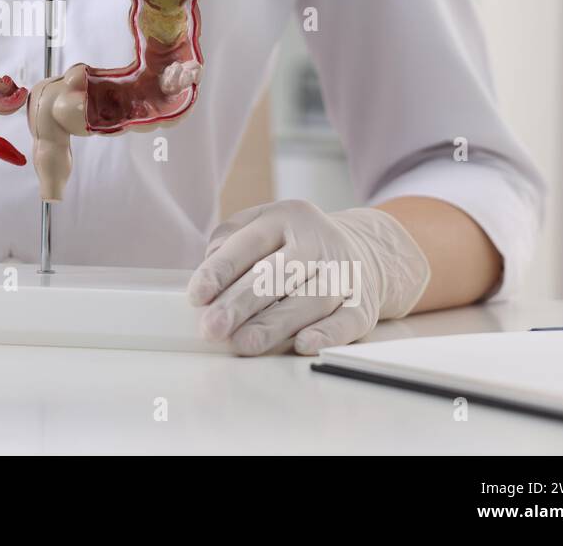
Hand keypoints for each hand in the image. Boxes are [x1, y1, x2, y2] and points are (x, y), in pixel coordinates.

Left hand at [187, 200, 429, 355]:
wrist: (366, 249)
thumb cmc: (295, 244)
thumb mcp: (263, 225)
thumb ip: (230, 241)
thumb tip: (211, 271)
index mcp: (286, 217)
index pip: (248, 244)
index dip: (220, 271)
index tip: (197, 296)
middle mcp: (317, 241)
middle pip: (276, 274)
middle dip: (240, 304)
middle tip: (212, 328)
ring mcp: (345, 271)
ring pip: (310, 299)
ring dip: (275, 324)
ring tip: (243, 344)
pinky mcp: (363, 303)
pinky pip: (347, 320)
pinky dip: (327, 334)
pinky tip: (303, 345)